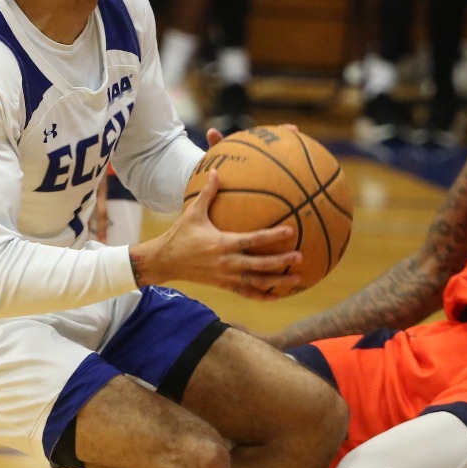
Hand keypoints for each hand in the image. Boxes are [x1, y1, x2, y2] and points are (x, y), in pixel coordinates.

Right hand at [132, 168, 301, 299]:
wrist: (166, 261)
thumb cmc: (180, 234)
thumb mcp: (193, 212)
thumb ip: (207, 193)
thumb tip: (217, 171)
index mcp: (223, 243)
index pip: (253, 240)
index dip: (273, 236)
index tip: (290, 231)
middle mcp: (227, 262)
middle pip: (260, 265)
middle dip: (281, 262)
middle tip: (300, 257)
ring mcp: (226, 276)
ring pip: (257, 282)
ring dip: (277, 281)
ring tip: (297, 279)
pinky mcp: (224, 285)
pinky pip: (247, 292)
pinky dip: (263, 296)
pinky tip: (277, 296)